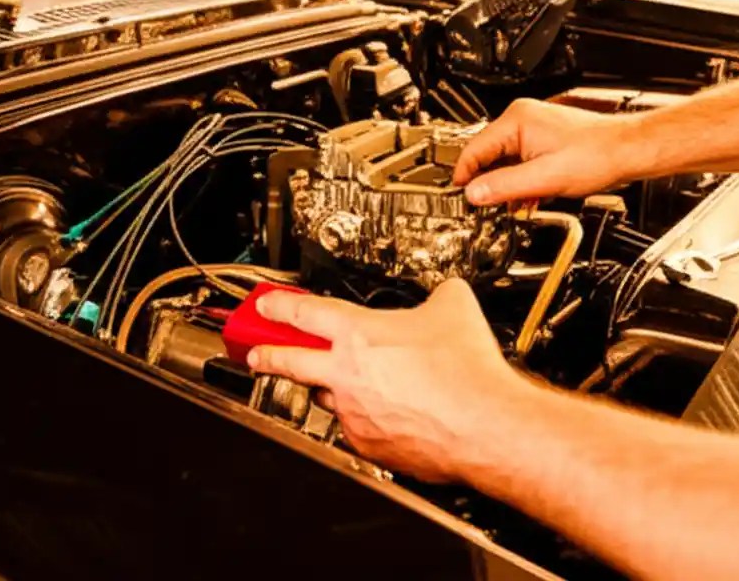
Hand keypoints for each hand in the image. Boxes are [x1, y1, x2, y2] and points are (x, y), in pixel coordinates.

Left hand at [247, 279, 527, 482]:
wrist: (483, 424)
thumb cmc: (466, 372)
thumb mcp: (454, 308)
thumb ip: (439, 296)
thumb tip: (444, 293)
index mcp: (359, 334)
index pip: (304, 313)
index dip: (278, 307)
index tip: (265, 307)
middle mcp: (347, 374)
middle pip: (290, 361)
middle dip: (266, 355)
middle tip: (254, 353)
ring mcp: (354, 412)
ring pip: (327, 397)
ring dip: (329, 389)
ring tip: (345, 384)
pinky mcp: (369, 444)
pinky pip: (357, 428)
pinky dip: (366, 419)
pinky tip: (389, 413)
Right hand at [454, 99, 642, 204]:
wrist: (625, 151)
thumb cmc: (596, 155)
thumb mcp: (543, 178)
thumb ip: (504, 186)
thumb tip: (474, 193)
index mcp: (516, 121)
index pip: (473, 150)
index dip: (464, 177)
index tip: (460, 196)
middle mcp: (521, 118)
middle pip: (487, 156)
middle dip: (490, 183)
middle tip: (492, 205)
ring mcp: (532, 127)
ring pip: (504, 161)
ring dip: (508, 184)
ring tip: (520, 201)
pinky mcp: (541, 138)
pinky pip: (519, 161)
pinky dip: (521, 179)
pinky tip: (532, 194)